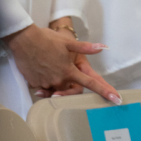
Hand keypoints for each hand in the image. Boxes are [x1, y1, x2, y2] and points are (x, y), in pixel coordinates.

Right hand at [4, 22, 120, 103]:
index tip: (116, 100)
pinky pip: (44, 88)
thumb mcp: (68, 42)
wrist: (24, 40)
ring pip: (57, 88)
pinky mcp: (35, 84)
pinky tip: (43, 69)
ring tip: (52, 66)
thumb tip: (103, 48)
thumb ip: (86, 48)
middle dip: (71, 85)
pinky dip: (46, 81)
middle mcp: (59, 80)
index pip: (91, 84)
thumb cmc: (47, 39)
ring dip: (58, 82)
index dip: (105, 91)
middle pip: (71, 89)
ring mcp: (47, 84)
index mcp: (70, 71)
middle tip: (65, 72)